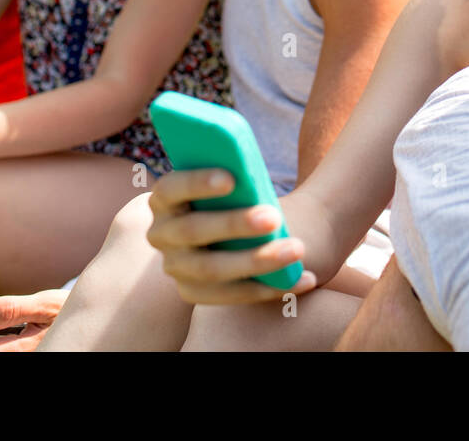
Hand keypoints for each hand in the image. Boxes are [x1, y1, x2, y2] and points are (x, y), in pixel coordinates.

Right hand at [146, 168, 317, 305]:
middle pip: (193, 230)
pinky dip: (272, 288)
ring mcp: (175, 267)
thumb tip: (250, 173)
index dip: (198, 182)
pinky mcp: (194, 292)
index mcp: (164, 198)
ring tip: (297, 249)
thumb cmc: (236, 195)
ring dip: (257, 261)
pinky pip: (233, 295)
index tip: (232, 179)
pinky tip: (307, 279)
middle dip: (234, 224)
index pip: (172, 188)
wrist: (239, 229)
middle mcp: (161, 234)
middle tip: (274, 217)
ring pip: (212, 270)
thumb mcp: (231, 183)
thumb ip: (235, 178)